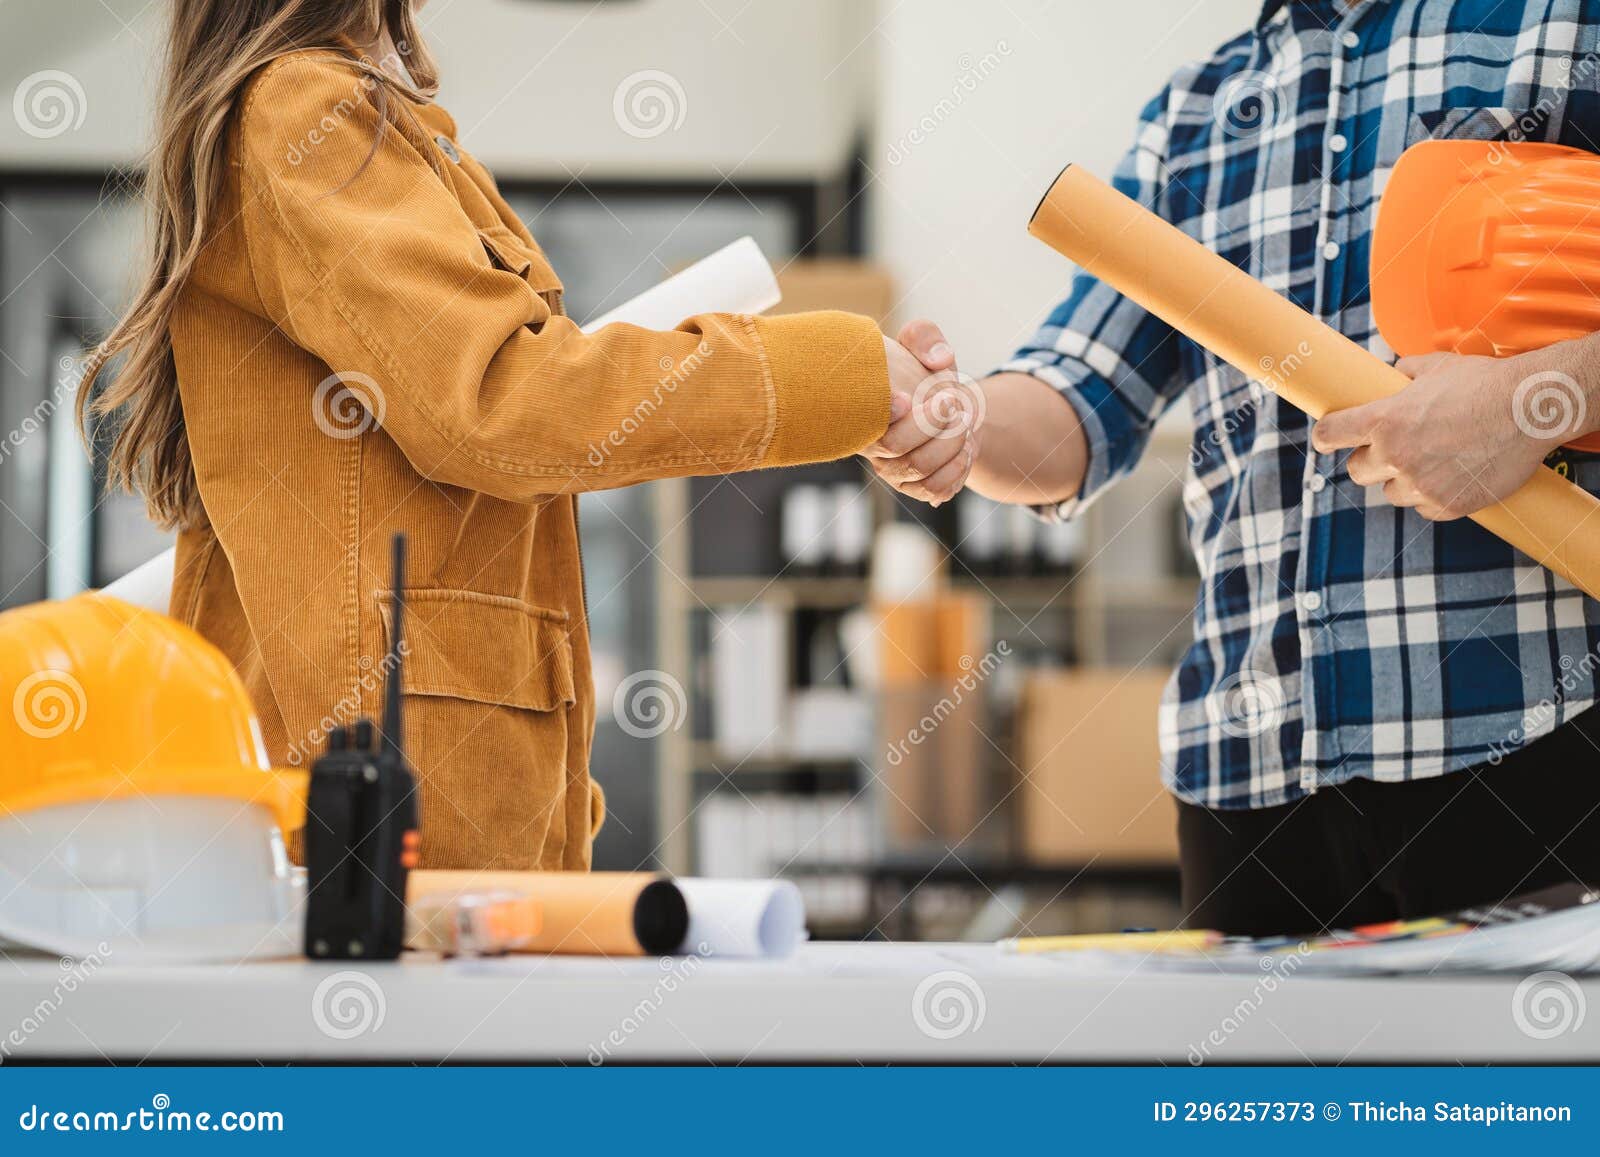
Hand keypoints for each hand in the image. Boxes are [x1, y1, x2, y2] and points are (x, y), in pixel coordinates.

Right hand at [863, 320, 983, 506]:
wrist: (948, 405)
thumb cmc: (925, 373)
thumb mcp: (926, 343)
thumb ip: (925, 337)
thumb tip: (938, 360)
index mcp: (864, 411)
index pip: (866, 422)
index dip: (888, 414)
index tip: (909, 399)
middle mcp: (871, 444)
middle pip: (898, 448)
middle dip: (935, 424)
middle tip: (953, 403)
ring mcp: (891, 470)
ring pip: (920, 470)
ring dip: (952, 445)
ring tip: (963, 424)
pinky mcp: (913, 487)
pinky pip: (933, 490)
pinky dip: (957, 469)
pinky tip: (964, 450)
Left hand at [1311, 344, 1598, 520]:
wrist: (1532, 408)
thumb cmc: (1485, 382)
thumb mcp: (1435, 366)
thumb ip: (1404, 372)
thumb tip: (1392, 372)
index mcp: (1384, 420)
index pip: (1329, 435)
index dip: (1325, 438)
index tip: (1325, 441)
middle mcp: (1395, 455)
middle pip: (1357, 471)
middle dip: (1370, 460)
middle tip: (1393, 449)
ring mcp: (1421, 484)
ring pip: (1392, 492)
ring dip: (1404, 480)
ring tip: (1433, 460)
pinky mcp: (1447, 505)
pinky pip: (1424, 508)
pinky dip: (1434, 496)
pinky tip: (1453, 477)